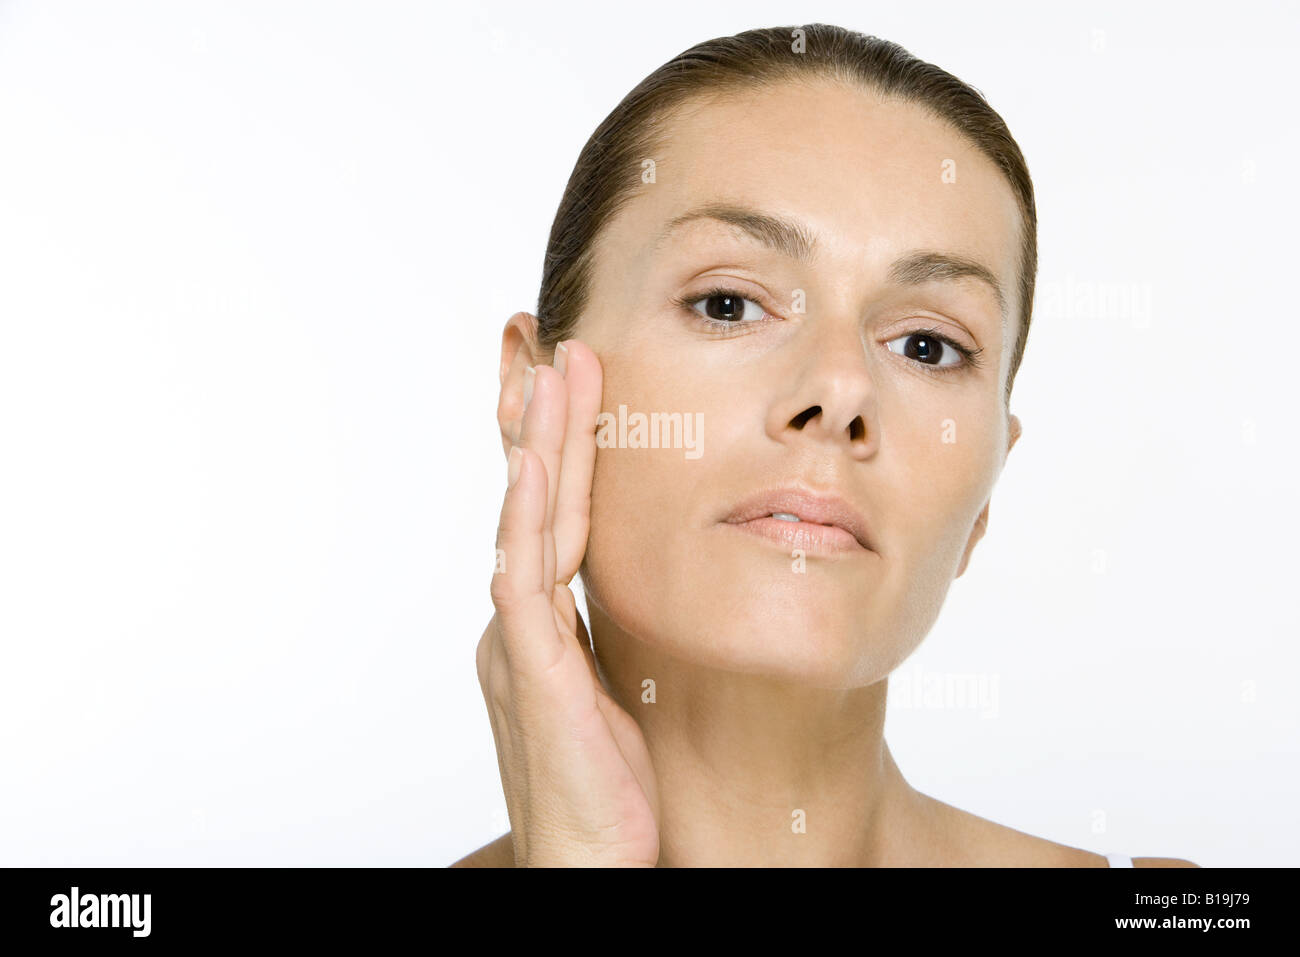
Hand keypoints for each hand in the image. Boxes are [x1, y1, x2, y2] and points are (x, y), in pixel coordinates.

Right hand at [477, 337, 659, 866]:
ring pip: (526, 523)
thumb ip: (605, 635)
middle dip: (540, 420)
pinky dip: (530, 519)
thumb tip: (624, 596)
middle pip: (531, 501)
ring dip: (539, 445)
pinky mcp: (530, 671)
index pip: (553, 514)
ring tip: (552, 371)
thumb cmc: (610, 788)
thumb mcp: (615, 690)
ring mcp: (519, 641)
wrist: (594, 863)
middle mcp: (520, 620)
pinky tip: (538, 467)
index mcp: (542, 621)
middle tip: (549, 345)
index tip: (569, 383)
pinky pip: (526, 581)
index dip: (559, 445)